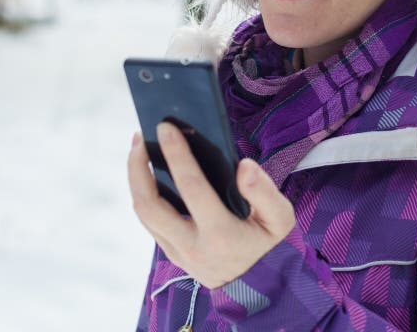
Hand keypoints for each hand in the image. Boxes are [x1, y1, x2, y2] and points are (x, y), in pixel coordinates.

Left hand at [127, 122, 296, 289]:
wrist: (261, 289)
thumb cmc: (270, 245)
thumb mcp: (280, 219)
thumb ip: (265, 191)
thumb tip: (244, 165)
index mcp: (221, 234)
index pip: (192, 188)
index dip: (177, 155)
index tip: (166, 127)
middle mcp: (193, 246)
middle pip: (150, 206)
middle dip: (138, 169)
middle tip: (139, 137)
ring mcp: (179, 253)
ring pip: (144, 215)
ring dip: (136, 179)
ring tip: (140, 147)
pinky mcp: (173, 254)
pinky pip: (151, 221)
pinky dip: (145, 193)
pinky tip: (149, 171)